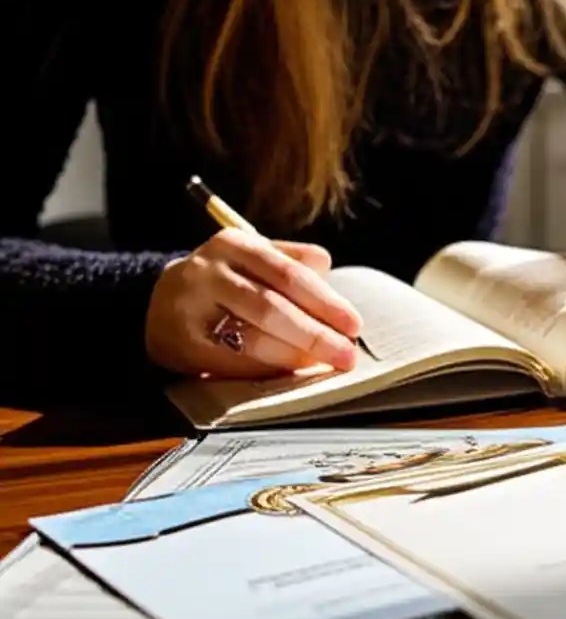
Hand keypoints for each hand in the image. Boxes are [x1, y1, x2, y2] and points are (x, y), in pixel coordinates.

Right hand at [145, 229, 362, 378]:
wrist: (158, 301)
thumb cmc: (226, 281)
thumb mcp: (255, 257)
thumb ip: (293, 261)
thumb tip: (326, 265)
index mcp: (236, 245)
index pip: (288, 274)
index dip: (325, 301)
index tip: (354, 324)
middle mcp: (210, 272)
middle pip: (271, 306)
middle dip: (315, 334)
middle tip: (346, 354)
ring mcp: (191, 308)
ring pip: (251, 336)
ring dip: (293, 354)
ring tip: (320, 364)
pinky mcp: (181, 343)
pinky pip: (231, 360)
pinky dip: (264, 368)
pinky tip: (287, 372)